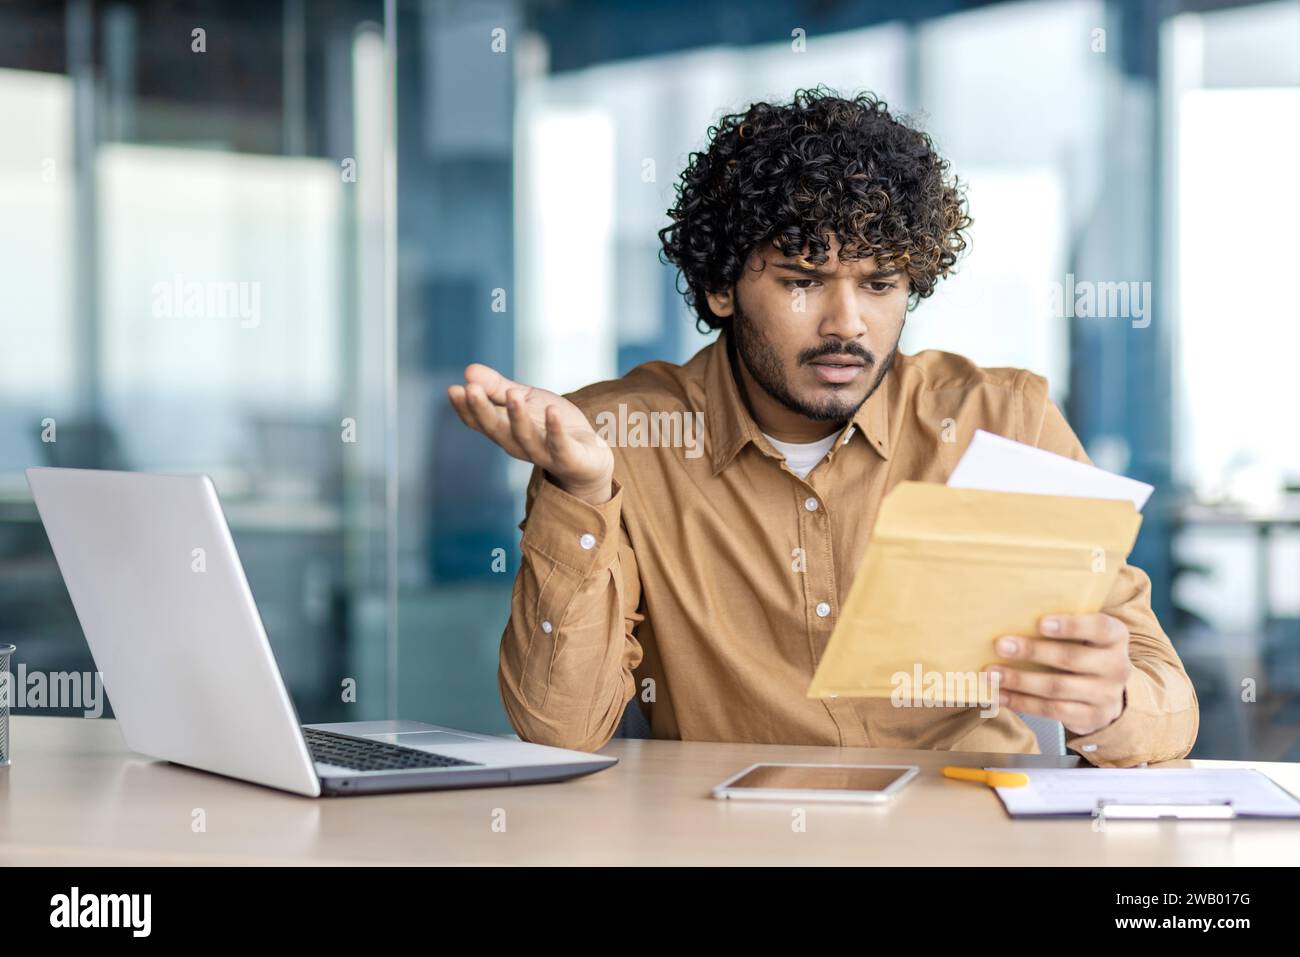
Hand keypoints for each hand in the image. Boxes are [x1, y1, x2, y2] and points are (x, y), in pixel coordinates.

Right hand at [447, 364, 614, 503]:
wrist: (589, 457)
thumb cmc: (550, 427)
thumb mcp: (525, 400)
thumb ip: (498, 388)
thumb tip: (468, 370)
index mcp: (504, 431)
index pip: (479, 421)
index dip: (465, 407)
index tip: (454, 389)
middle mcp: (518, 444)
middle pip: (496, 428)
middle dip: (482, 409)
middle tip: (470, 389)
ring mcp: (543, 453)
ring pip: (525, 437)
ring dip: (517, 416)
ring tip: (512, 393)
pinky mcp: (568, 458)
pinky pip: (560, 445)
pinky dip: (555, 430)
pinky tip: (552, 412)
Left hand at [982, 613, 1131, 736]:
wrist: (1107, 693)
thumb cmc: (1084, 651)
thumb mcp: (1084, 635)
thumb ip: (1058, 624)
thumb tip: (1008, 613)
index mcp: (1115, 637)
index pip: (1099, 627)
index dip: (1071, 625)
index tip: (1040, 623)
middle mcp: (1116, 666)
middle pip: (1071, 658)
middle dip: (1033, 652)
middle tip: (1000, 645)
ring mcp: (1106, 695)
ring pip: (1057, 688)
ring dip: (1020, 680)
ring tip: (992, 673)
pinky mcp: (1092, 717)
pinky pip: (1052, 711)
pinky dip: (1022, 703)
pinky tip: (1000, 695)